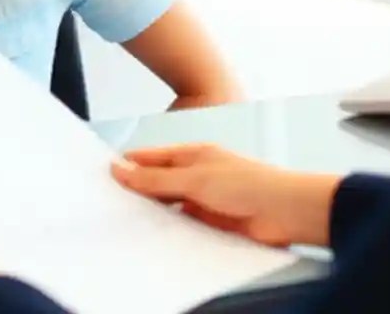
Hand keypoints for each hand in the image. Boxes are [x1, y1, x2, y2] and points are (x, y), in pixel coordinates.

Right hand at [111, 144, 341, 247]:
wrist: (284, 211)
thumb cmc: (249, 183)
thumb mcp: (194, 179)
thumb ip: (156, 179)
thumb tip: (123, 169)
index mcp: (193, 155)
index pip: (152, 157)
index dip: (129, 164)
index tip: (105, 172)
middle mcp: (197, 175)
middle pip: (158, 182)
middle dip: (137, 189)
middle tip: (109, 200)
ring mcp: (204, 199)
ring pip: (169, 204)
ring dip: (153, 210)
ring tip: (127, 219)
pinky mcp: (211, 222)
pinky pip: (182, 224)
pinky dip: (169, 227)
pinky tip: (155, 233)